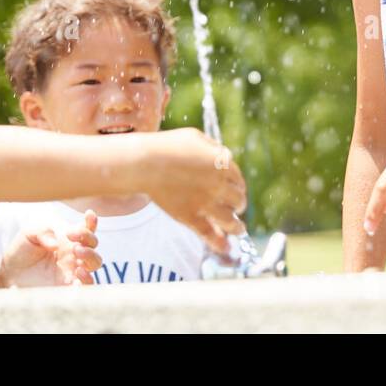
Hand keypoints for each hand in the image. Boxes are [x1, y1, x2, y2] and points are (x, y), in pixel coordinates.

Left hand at [0, 210, 100, 288]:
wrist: (10, 274)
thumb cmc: (21, 252)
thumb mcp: (29, 234)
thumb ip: (43, 232)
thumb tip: (56, 244)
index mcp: (67, 240)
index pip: (86, 229)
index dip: (91, 221)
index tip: (88, 214)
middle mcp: (73, 254)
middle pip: (94, 245)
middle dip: (89, 238)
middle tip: (73, 238)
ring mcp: (72, 270)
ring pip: (95, 263)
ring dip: (91, 256)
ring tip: (77, 252)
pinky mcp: (68, 287)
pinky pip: (86, 285)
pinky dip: (87, 279)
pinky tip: (78, 273)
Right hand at [145, 128, 246, 254]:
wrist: (146, 162)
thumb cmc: (168, 146)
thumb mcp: (196, 137)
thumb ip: (214, 148)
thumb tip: (225, 158)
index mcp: (221, 164)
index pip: (238, 180)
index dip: (237, 187)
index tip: (234, 190)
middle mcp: (218, 185)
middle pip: (238, 200)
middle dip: (238, 204)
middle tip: (235, 207)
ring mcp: (205, 203)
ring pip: (230, 221)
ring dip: (237, 227)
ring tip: (239, 229)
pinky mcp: (190, 216)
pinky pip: (209, 234)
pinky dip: (218, 244)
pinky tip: (225, 248)